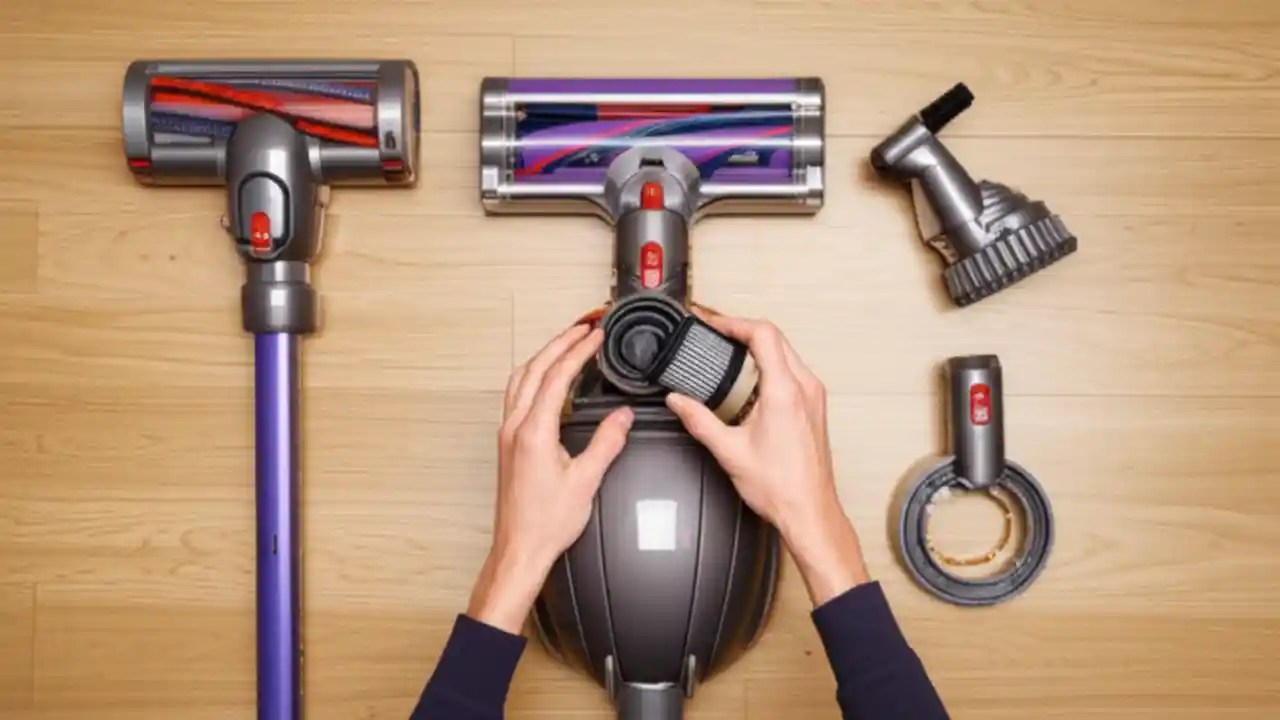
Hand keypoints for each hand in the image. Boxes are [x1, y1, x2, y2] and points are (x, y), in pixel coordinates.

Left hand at [468, 324, 634, 633]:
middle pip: (535, 369)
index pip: (557, 376)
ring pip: (522, 379)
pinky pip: (518, 396)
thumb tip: (623, 416)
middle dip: (560, 342)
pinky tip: (549, 380)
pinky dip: (535, 377)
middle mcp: (516, 427)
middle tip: (583, 326)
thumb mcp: (586, 481)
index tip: (595, 335)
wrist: (520, 549)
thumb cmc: (547, 523)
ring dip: (544, 356)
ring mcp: (508, 434)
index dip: (578, 351)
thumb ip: (607, 443)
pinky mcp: (509, 444)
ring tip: (567, 343)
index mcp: (534, 432)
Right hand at [665, 311, 868, 605]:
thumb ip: (698, 420)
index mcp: (784, 392)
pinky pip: (792, 370)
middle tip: (714, 330)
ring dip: (757, 345)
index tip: (711, 323)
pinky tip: (750, 376)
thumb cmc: (781, 487)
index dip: (733, 322)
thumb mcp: (729, 451)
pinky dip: (769, 362)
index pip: (763, 334)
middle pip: (775, 337)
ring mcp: (813, 396)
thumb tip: (677, 401)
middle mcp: (805, 388)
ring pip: (785, 352)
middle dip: (742, 329)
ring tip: (728, 348)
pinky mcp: (814, 406)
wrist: (810, 511)